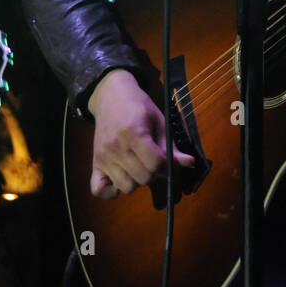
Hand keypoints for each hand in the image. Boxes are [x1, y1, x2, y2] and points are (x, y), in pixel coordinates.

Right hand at [87, 69, 194, 197]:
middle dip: (156, 173)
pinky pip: (100, 190)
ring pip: (127, 187)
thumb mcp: (159, 121)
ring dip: (138, 181)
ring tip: (140, 166)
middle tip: (157, 163)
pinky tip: (123, 177)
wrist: (111, 96)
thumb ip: (172, 145)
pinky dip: (112, 190)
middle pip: (144, 178)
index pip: (156, 163)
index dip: (169, 166)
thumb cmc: (138, 107)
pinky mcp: (95, 162)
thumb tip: (189, 163)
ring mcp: (104, 157)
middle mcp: (116, 147)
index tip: (171, 161)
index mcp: (134, 133)